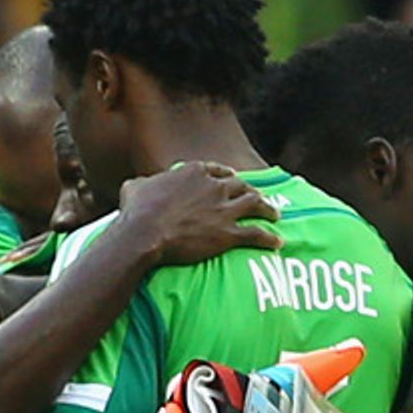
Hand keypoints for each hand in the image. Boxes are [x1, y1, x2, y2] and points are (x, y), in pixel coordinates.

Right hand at [118, 163, 280, 265]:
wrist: (145, 232)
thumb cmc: (136, 210)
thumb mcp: (134, 187)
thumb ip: (142, 183)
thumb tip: (137, 186)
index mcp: (194, 172)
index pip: (217, 170)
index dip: (227, 175)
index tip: (232, 178)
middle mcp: (214, 186)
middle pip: (241, 185)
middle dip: (251, 190)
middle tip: (258, 197)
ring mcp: (224, 209)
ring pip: (255, 203)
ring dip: (267, 208)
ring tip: (275, 215)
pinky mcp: (228, 233)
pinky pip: (256, 234)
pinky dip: (269, 238)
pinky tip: (278, 242)